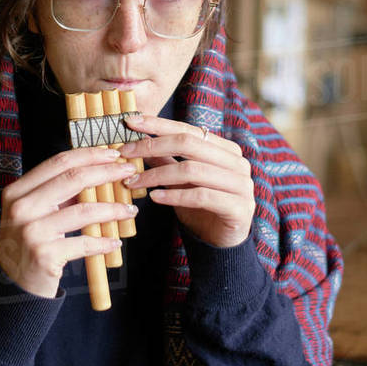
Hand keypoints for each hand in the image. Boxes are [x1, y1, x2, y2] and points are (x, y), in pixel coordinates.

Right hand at [0, 147, 139, 297]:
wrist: (14, 285)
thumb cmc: (30, 243)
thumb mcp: (35, 212)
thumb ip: (58, 193)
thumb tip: (99, 172)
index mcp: (18, 191)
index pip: (58, 163)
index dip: (88, 155)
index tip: (113, 155)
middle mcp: (21, 208)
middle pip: (73, 179)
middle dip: (107, 172)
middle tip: (128, 173)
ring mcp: (31, 232)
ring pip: (84, 211)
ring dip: (113, 209)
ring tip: (130, 210)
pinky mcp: (44, 255)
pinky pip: (84, 243)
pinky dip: (104, 242)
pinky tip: (115, 241)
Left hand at [119, 114, 254, 248]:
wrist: (222, 244)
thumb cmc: (201, 209)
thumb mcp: (180, 181)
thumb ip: (165, 160)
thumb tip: (137, 140)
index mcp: (226, 149)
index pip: (188, 129)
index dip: (158, 124)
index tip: (130, 121)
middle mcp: (237, 162)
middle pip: (189, 144)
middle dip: (153, 146)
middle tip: (124, 153)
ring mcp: (242, 184)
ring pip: (192, 170)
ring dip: (157, 175)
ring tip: (133, 181)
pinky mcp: (239, 208)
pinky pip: (201, 196)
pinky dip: (174, 195)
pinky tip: (154, 198)